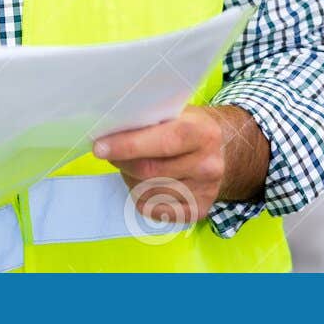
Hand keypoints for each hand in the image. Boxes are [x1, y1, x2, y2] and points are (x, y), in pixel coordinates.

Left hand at [92, 105, 267, 224]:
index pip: (163, 142)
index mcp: (203, 133)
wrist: (224, 150)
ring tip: (132, 164)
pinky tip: (144, 182)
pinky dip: (140, 196)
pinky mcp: (198, 211)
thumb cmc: (190, 126)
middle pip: (150, 171)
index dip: (128, 145)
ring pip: (147, 192)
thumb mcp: (178, 112)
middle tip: (109, 152)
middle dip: (121, 162)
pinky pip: (154, 210)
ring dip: (129, 178)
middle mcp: (208, 165)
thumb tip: (111, 128)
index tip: (99, 147)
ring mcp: (205, 191)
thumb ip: (150, 119)